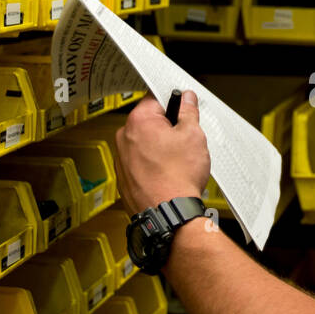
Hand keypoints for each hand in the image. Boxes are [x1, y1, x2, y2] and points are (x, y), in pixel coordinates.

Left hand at [114, 90, 210, 216]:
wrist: (168, 214)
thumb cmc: (178, 177)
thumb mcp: (193, 135)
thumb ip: (188, 112)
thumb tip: (186, 99)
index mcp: (138, 121)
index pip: (155, 99)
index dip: (174, 105)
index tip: (184, 112)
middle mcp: (124, 138)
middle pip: (149, 123)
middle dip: (167, 129)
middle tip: (185, 141)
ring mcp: (121, 160)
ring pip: (145, 144)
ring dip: (160, 148)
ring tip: (178, 162)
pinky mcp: (124, 178)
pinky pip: (141, 163)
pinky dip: (153, 166)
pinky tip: (168, 174)